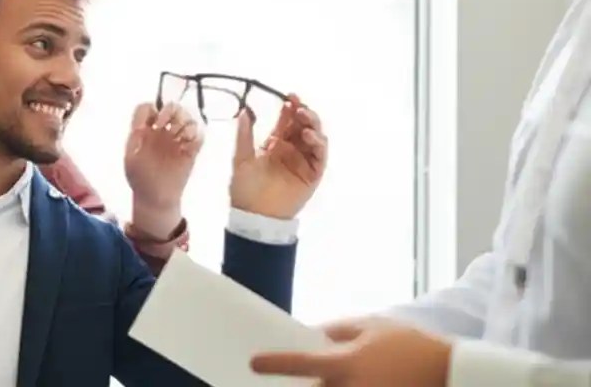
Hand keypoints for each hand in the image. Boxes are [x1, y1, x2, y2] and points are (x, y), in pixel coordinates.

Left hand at [124, 101, 202, 237]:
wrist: (154, 199)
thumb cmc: (139, 179)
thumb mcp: (130, 158)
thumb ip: (134, 139)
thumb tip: (141, 124)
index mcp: (146, 130)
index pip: (148, 108)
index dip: (150, 110)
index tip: (149, 123)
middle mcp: (163, 132)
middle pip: (172, 107)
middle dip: (170, 111)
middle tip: (163, 124)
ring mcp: (178, 140)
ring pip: (188, 118)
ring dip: (184, 120)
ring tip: (178, 134)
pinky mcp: (191, 151)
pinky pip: (199, 135)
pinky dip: (196, 133)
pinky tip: (186, 142)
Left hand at [229, 94, 326, 218]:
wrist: (254, 214)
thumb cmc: (245, 187)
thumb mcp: (241, 157)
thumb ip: (244, 134)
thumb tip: (245, 109)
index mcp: (275, 143)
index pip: (286, 121)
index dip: (289, 108)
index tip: (289, 96)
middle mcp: (292, 149)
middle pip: (303, 125)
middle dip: (303, 112)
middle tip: (298, 103)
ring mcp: (303, 160)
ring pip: (315, 137)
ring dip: (313, 124)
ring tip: (303, 116)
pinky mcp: (313, 174)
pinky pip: (320, 155)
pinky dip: (318, 143)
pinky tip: (308, 135)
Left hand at [249, 317, 451, 386]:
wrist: (454, 374)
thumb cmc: (411, 345)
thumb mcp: (373, 327)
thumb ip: (339, 330)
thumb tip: (314, 335)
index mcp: (346, 363)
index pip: (299, 363)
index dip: (273, 363)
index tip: (253, 363)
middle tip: (272, 380)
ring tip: (322, 379)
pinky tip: (338, 383)